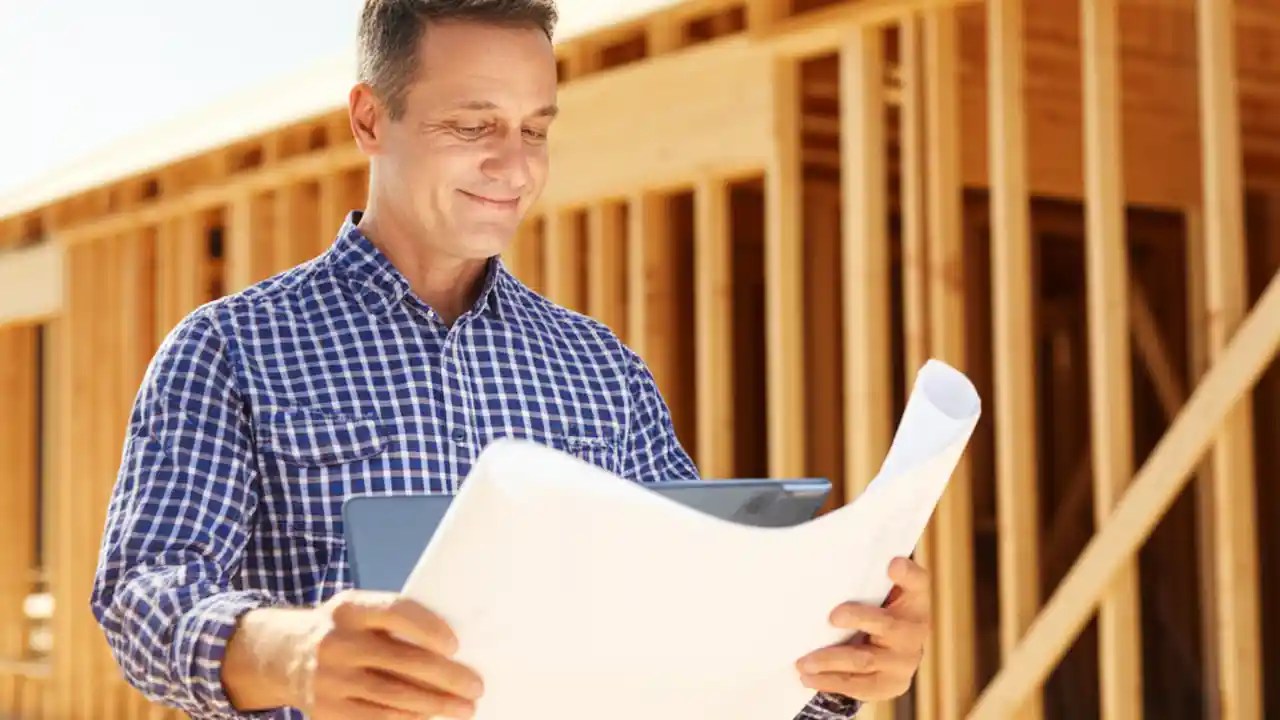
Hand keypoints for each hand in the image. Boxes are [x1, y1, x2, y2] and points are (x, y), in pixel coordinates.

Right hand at [290, 590, 483, 718]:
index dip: (428, 629)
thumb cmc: (345, 629)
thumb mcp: (360, 611)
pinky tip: (430, 717)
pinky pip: (376, 719)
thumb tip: (453, 650)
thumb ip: (397, 623)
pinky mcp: (326, 712)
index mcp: (350, 608)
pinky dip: (409, 719)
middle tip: (475, 687)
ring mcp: (329, 681)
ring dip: (435, 705)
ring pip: (392, 697)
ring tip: (464, 707)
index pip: (395, 612)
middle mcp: (337, 644)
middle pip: (401, 662)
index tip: (455, 646)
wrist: (285, 654)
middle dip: (446, 678)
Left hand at [795, 557, 930, 700]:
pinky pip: (859, 686)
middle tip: (833, 616)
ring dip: (830, 660)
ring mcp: (904, 660)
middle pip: (886, 624)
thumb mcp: (880, 586)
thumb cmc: (881, 607)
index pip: (917, 581)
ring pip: (864, 660)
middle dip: (859, 619)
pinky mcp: (891, 684)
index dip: (906, 574)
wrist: (899, 650)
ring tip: (802, 662)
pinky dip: (830, 682)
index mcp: (914, 598)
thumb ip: (863, 569)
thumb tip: (825, 546)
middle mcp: (914, 629)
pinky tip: (808, 678)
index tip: (893, 564)